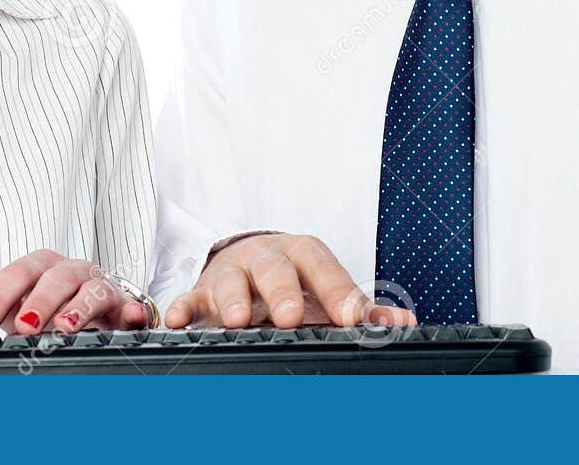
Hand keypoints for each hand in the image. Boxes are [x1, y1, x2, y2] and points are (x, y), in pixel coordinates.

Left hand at [0, 249, 150, 334]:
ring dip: (80, 307)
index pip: (17, 274)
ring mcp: (101, 286)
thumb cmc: (54, 305)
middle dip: (39, 301)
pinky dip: (132, 311)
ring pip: (93, 289)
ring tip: (66, 327)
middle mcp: (72, 272)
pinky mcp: (126, 305)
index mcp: (42, 268)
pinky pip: (132, 304)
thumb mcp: (17, 303)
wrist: (100, 311)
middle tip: (23, 327)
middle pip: (56, 278)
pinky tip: (129, 318)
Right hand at [163, 232, 416, 328]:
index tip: (351, 317)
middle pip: (274, 268)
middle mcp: (265, 259)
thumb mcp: (325, 289)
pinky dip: (183, 309)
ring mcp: (230, 274)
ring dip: (233, 299)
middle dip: (282, 292)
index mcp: (301, 255)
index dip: (337, 289)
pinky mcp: (200, 293)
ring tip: (239, 320)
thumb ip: (360, 308)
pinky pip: (189, 298)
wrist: (247, 262)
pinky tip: (178, 321)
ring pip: (229, 280)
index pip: (321, 265)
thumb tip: (401, 324)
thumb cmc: (294, 280)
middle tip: (290, 317)